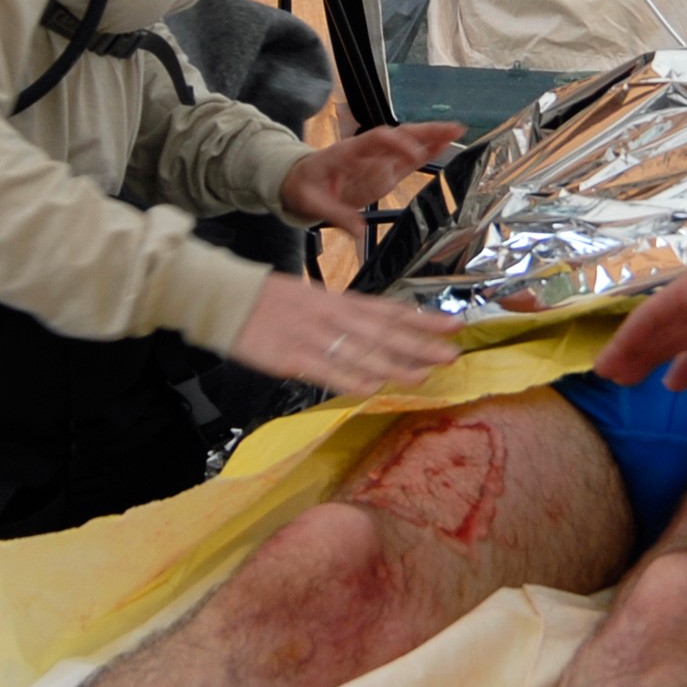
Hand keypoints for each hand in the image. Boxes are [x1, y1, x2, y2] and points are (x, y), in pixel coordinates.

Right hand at [230, 275, 458, 395]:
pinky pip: (327, 370)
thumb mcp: (317, 299)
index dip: (425, 320)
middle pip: (384, 332)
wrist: (230, 299)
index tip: (456, 326)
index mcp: (341, 301)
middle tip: (452, 354)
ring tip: (424, 376)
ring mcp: (314, 336)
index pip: (392, 310)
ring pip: (361, 352)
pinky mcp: (293, 357)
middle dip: (420, 344)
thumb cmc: (274, 302)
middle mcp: (334, 316)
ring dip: (394, 365)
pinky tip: (373, 387)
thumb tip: (384, 334)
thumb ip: (349, 316)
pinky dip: (351, 379)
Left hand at [279, 123, 463, 247]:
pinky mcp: (383, 170)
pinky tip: (444, 145)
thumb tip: (358, 232)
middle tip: (452, 129)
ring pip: (407, 144)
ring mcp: (377, 160)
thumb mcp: (311, 202)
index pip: (375, 140)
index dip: (396, 144)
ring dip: (431, 137)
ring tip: (456, 132)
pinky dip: (426, 152)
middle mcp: (367, 152)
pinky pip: (407, 159)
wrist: (298, 182)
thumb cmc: (302, 187)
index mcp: (347, 152)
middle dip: (425, 132)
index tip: (413, 152)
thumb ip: (335, 214)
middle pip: (399, 136)